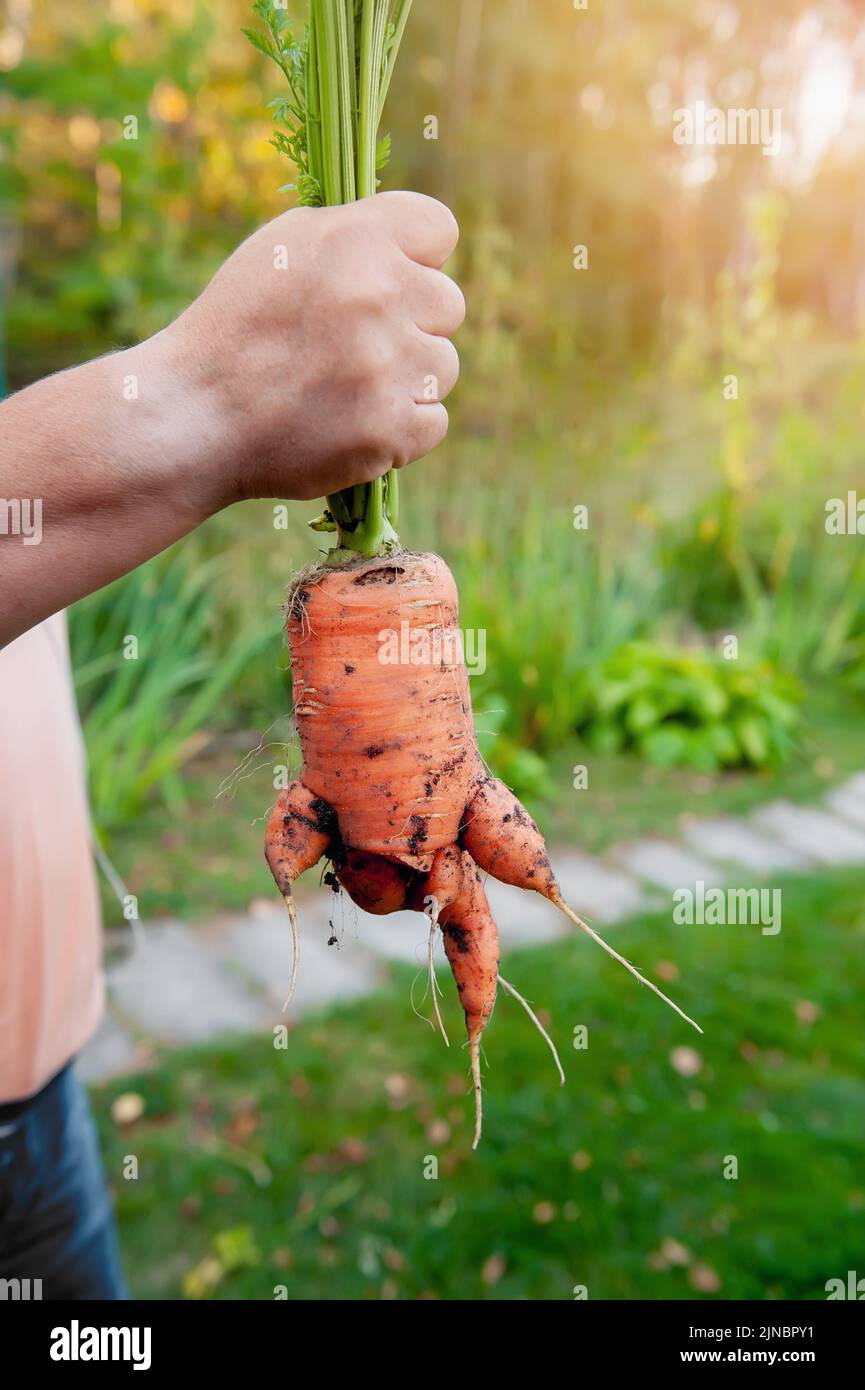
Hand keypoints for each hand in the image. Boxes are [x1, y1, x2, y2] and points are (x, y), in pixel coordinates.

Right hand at [149, 191, 464, 505]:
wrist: (196, 415)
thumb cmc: (238, 327)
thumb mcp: (283, 248)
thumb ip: (357, 237)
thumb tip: (419, 246)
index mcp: (356, 238)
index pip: (439, 230)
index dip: (416, 259)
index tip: (387, 282)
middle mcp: (378, 295)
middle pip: (448, 304)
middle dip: (413, 323)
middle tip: (357, 345)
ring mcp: (387, 366)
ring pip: (442, 367)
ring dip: (407, 379)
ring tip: (348, 388)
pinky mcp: (390, 428)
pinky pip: (433, 422)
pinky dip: (401, 430)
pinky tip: (353, 424)